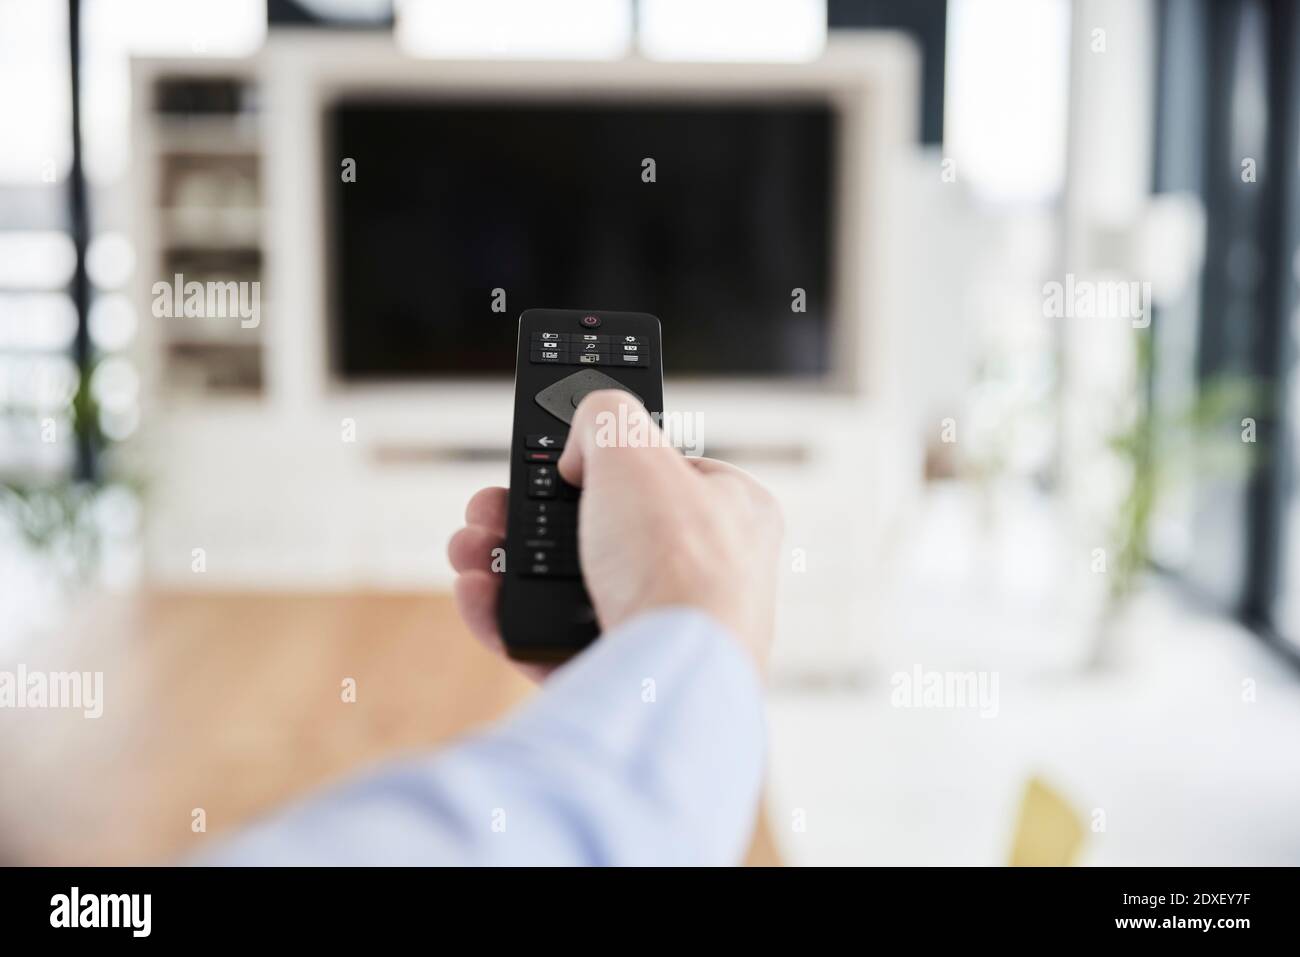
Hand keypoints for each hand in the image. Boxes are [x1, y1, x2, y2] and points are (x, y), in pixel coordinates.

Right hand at [447, 391, 782, 680]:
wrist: (672, 678)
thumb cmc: (678, 565)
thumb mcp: (634, 447)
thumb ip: (603, 418)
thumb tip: (579, 447)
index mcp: (731, 512)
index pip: (661, 472)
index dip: (600, 462)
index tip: (551, 461)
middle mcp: (706, 573)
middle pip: (597, 529)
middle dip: (528, 516)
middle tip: (487, 508)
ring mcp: (664, 629)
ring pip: (567, 587)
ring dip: (505, 564)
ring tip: (469, 552)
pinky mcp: (622, 676)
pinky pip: (552, 641)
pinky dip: (508, 619)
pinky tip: (479, 596)